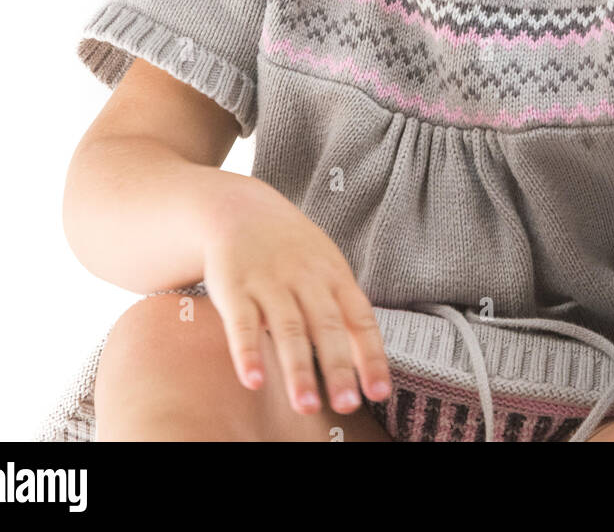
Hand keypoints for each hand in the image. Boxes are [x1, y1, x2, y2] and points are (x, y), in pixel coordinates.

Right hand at [199, 179, 391, 415]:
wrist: (240, 207)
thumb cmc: (291, 249)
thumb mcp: (326, 267)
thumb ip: (344, 310)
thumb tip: (368, 364)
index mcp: (334, 275)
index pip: (359, 318)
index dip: (371, 355)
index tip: (380, 393)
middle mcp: (305, 277)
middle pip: (326, 325)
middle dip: (338, 367)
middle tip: (348, 406)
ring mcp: (269, 281)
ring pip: (287, 328)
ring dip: (298, 368)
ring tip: (307, 406)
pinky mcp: (233, 286)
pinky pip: (241, 322)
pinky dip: (247, 352)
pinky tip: (254, 381)